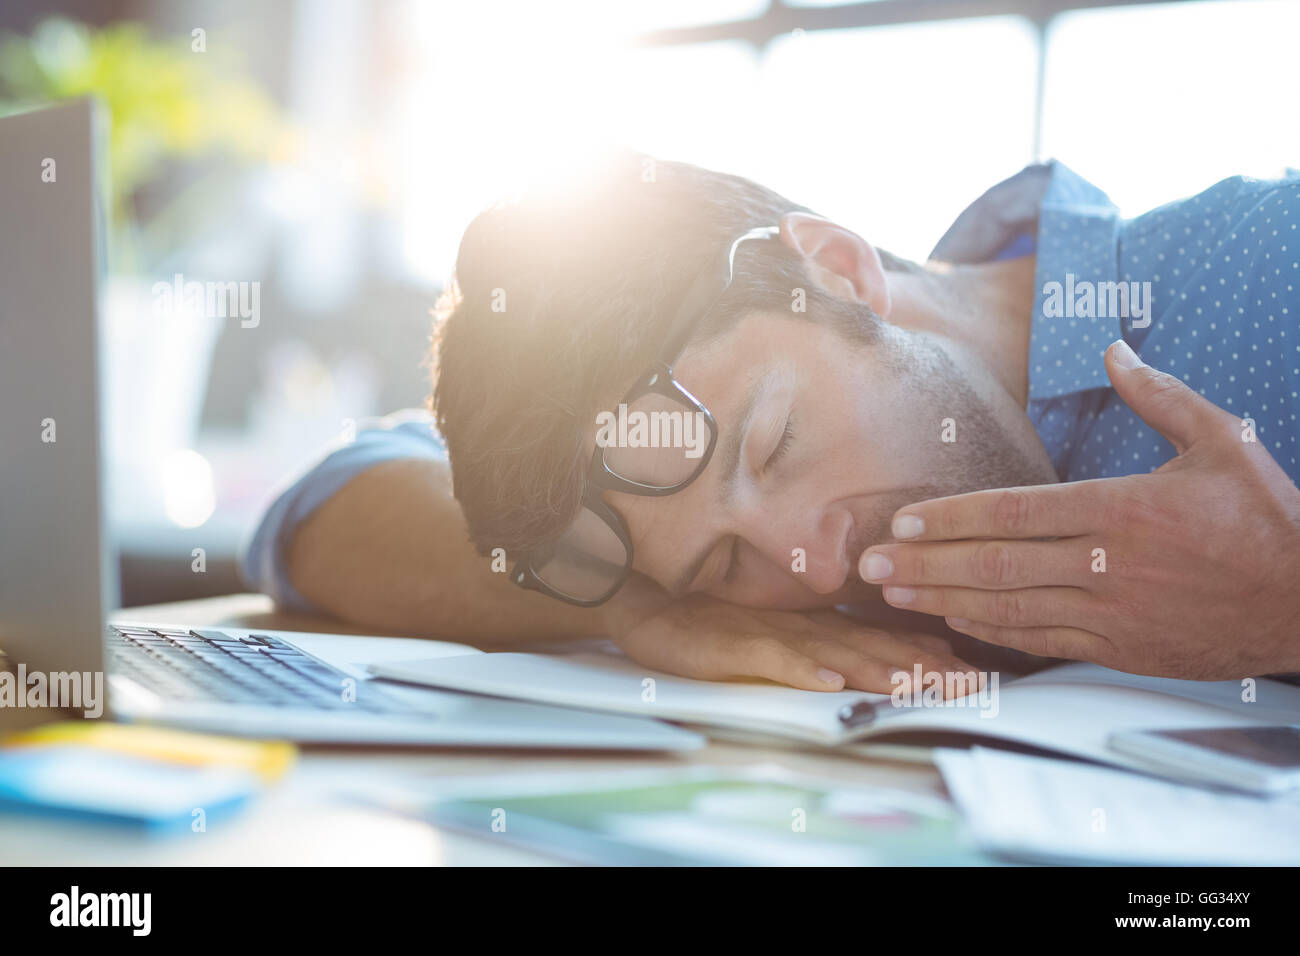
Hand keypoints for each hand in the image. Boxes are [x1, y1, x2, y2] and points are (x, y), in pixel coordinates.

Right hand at [607, 591, 977, 692]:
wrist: (646, 603)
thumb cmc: (706, 620)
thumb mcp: (769, 633)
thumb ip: (815, 642)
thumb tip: (861, 662)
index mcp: (812, 622)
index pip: (879, 635)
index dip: (925, 650)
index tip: (971, 666)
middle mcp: (801, 624)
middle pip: (869, 644)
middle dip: (921, 664)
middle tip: (966, 681)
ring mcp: (769, 633)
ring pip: (832, 650)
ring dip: (877, 667)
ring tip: (917, 684)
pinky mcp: (734, 645)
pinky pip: (773, 658)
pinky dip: (802, 669)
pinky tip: (828, 684)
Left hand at [859, 340, 1299, 679]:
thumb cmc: (1265, 518)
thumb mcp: (1223, 440)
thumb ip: (1159, 396)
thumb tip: (1110, 350)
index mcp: (1124, 508)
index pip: (1015, 511)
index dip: (950, 516)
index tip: (901, 518)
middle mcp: (1108, 563)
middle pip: (995, 562)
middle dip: (924, 561)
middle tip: (867, 562)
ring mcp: (1112, 612)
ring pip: (1009, 606)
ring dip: (944, 598)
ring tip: (892, 591)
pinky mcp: (1122, 648)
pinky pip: (1041, 641)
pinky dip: (992, 632)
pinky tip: (953, 619)